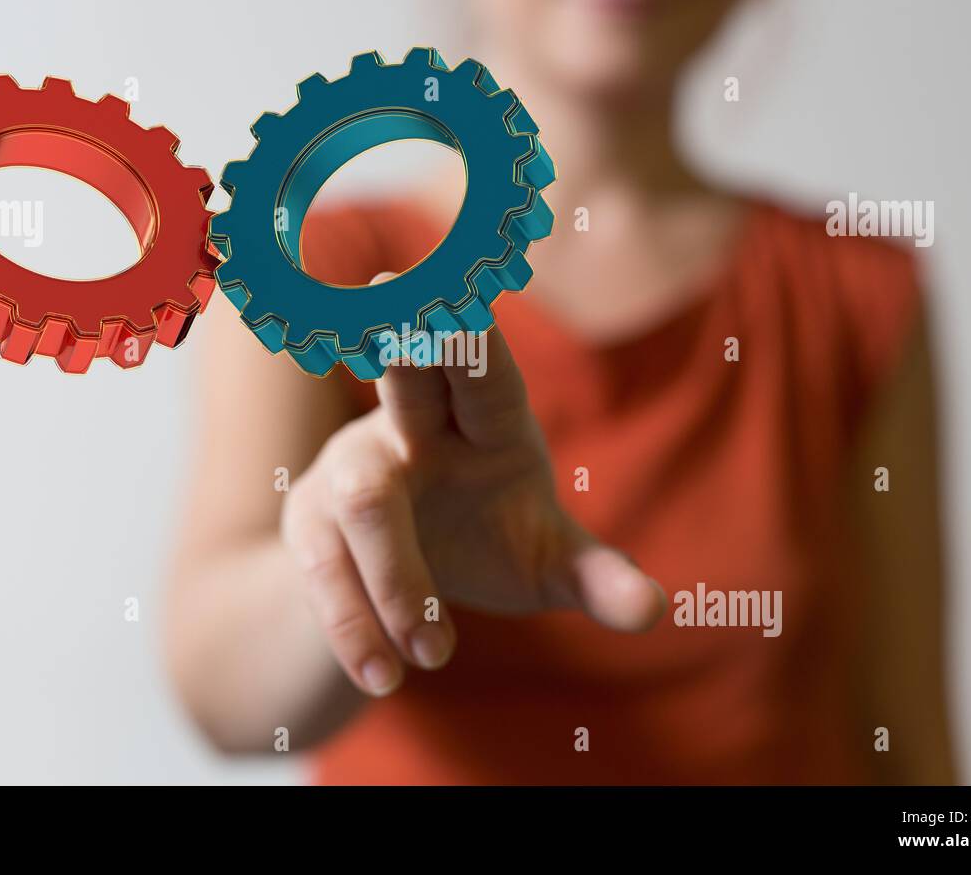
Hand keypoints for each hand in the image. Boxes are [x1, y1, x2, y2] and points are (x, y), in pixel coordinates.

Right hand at [281, 282, 666, 696]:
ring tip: (435, 653)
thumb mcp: (547, 563)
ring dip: (400, 577)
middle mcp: (415, 427)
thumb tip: (658, 612)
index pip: (485, 372)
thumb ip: (597, 579)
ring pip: (369, 501)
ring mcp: (354, 469)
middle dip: (402, 348)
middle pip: (407, 382)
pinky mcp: (312, 526)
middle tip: (391, 305)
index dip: (473, 339)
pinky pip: (326, 567)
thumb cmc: (488, 542)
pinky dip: (354, 621)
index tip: (461, 298)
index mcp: (487, 420)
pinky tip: (380, 674)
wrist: (397, 592)